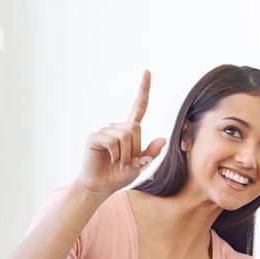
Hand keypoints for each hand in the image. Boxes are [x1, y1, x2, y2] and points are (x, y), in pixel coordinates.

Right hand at [76, 70, 166, 197]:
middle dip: (135, 148)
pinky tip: (110, 159)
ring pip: (125, 135)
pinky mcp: (95, 136)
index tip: (147, 71)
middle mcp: (116, 127)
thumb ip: (151, 153)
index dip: (143, 90)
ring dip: (126, 154)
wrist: (101, 186)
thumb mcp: (141, 166)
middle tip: (127, 162)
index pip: (139, 107)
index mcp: (129, 131)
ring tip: (118, 162)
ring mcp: (105, 131)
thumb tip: (163, 138)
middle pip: (135, 128)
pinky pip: (113, 141)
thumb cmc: (119, 175)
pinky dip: (117, 154)